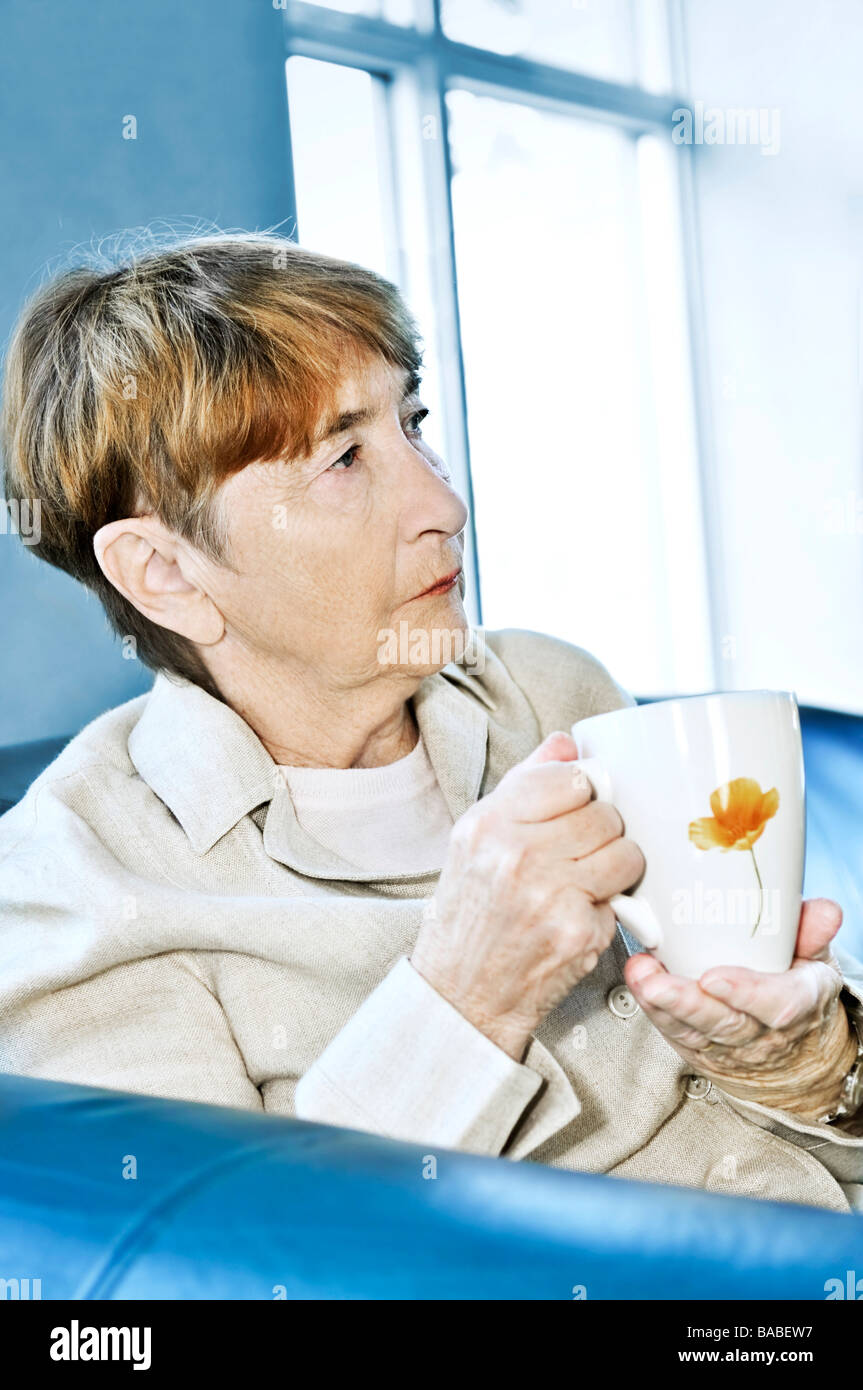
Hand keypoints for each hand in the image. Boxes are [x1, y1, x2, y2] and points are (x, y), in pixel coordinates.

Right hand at [411, 731, 644, 1060]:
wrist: (461, 993)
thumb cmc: (471, 914)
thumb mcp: (477, 840)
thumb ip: (524, 785)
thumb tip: (566, 742)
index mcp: (488, 823)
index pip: (568, 778)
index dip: (582, 795)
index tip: (576, 812)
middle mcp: (516, 853)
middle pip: (604, 813)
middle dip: (602, 834)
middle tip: (582, 855)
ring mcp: (550, 893)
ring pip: (626, 852)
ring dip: (617, 868)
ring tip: (588, 883)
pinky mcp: (578, 930)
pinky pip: (623, 898)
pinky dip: (610, 908)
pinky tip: (579, 916)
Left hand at [624, 898, 858, 1120]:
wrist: (796, 1049)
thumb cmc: (799, 989)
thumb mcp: (815, 960)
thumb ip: (813, 932)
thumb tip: (825, 911)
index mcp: (799, 1002)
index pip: (778, 1005)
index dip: (746, 992)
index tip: (714, 977)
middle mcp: (763, 1031)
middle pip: (725, 1023)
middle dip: (688, 1003)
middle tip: (656, 982)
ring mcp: (729, 1043)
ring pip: (694, 1030)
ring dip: (663, 1005)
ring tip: (639, 976)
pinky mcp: (701, 1047)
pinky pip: (676, 1031)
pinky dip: (653, 1010)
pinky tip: (638, 983)